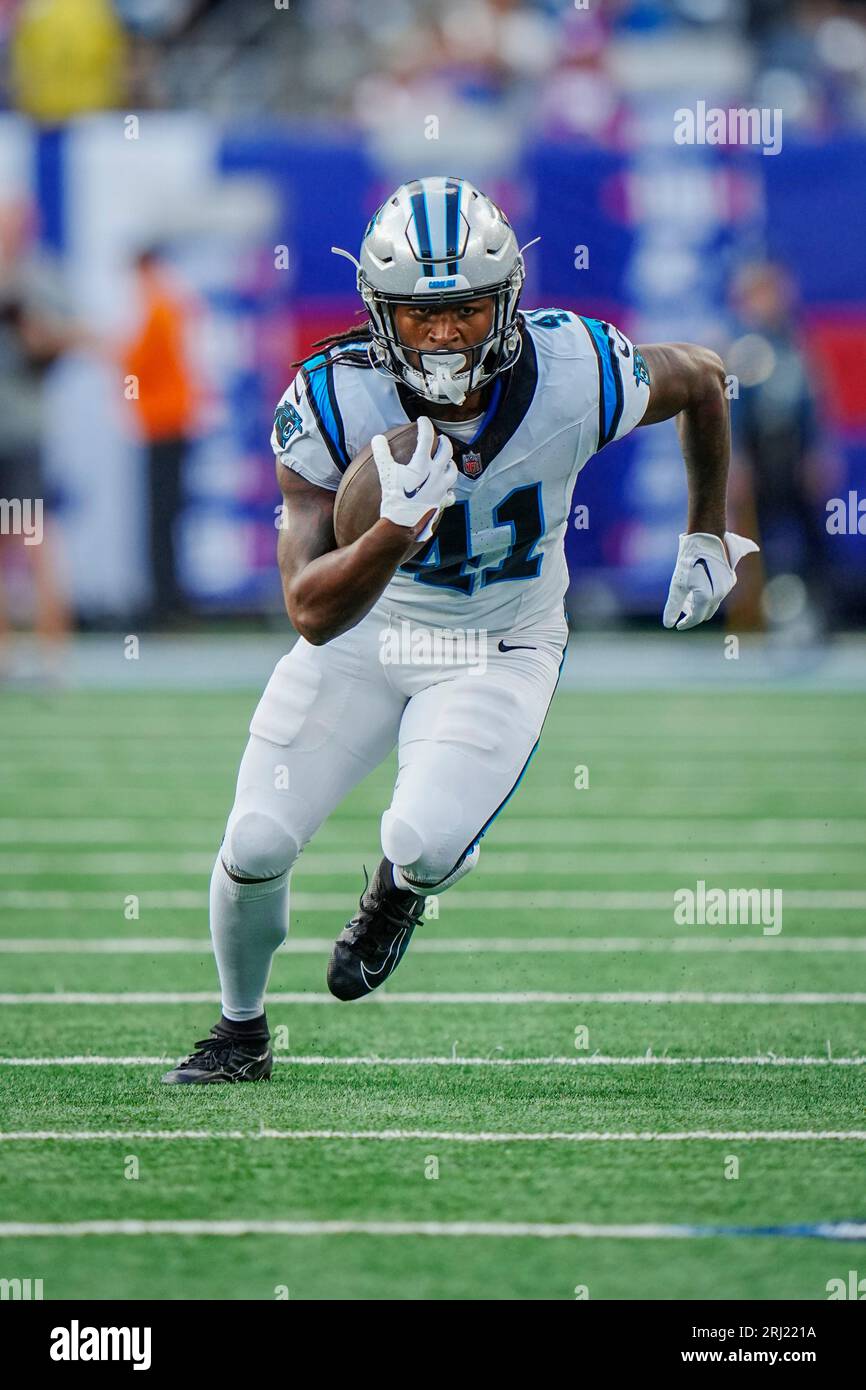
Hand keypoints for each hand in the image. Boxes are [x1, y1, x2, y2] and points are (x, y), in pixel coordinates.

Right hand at [372, 416, 457, 540]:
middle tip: (441, 438)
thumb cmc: (395, 497)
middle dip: (444, 442)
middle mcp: (436, 473)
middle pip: (446, 451)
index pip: (426, 438)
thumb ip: (382, 454)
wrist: (403, 522)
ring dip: (450, 463)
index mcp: (423, 464)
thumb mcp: (386, 473)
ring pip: (453, 471)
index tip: (422, 420)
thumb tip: (377, 439)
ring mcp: (441, 487)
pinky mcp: (441, 500)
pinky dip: (449, 490)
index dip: (425, 426)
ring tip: (447, 461)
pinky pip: (450, 494)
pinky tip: (447, 490)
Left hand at [663, 531, 758, 629]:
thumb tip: (668, 625)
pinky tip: (699, 585)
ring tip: (688, 597)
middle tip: (682, 609)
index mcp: (708, 597)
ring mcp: (727, 585)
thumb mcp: (677, 584)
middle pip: (706, 612)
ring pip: (713, 602)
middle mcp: (720, 594)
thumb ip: (674, 606)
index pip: (696, 618)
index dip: (685, 623)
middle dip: (694, 614)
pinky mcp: (730, 577)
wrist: (707, 537)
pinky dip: (709, 594)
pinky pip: (719, 591)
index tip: (676, 626)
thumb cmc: (690, 560)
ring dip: (701, 603)